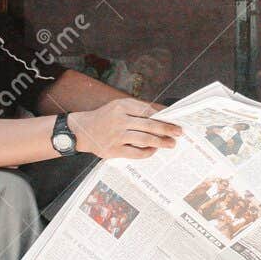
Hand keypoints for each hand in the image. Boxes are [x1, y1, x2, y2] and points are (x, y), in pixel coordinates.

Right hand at [68, 98, 182, 160]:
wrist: (81, 130)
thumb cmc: (105, 117)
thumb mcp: (119, 106)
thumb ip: (138, 109)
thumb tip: (162, 113)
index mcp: (122, 106)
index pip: (148, 111)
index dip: (163, 116)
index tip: (175, 119)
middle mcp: (119, 120)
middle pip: (149, 125)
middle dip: (167, 129)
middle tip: (179, 132)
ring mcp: (116, 136)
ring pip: (144, 139)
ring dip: (160, 142)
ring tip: (171, 143)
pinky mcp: (113, 150)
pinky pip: (135, 153)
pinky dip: (147, 152)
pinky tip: (154, 150)